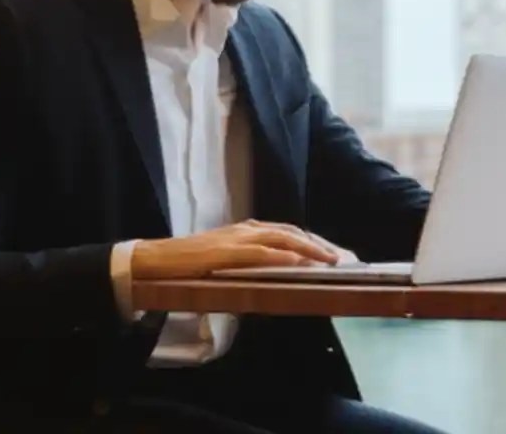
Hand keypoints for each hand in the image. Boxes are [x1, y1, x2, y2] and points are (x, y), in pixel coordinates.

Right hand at [131, 219, 355, 279]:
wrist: (157, 259)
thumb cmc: (190, 264)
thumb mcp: (226, 261)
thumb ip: (250, 264)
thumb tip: (277, 276)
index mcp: (248, 231)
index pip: (290, 234)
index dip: (316, 243)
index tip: (339, 255)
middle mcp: (247, 229)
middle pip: (294, 233)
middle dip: (322, 245)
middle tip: (348, 259)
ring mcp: (237, 238)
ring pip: (283, 239)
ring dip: (310, 249)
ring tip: (332, 260)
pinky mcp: (227, 252)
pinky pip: (261, 253)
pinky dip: (282, 257)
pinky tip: (298, 264)